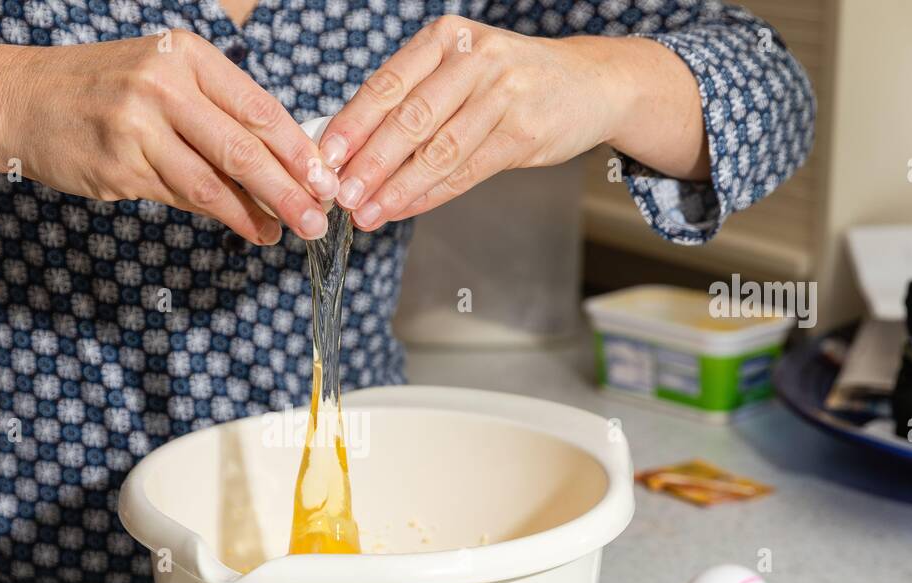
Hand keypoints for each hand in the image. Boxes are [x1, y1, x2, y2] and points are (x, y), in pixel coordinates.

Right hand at [7, 31, 339, 241]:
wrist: (23, 100)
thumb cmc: (107, 91)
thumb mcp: (164, 79)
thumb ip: (218, 115)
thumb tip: (284, 165)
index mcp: (185, 56)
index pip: (257, 107)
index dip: (297, 149)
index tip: (326, 180)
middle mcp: (162, 86)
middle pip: (241, 149)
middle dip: (288, 190)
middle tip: (317, 220)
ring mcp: (137, 128)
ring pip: (212, 182)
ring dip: (255, 214)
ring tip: (285, 233)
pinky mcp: (118, 168)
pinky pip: (180, 198)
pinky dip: (218, 216)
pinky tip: (245, 228)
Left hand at [319, 16, 701, 229]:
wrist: (589, 84)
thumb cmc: (509, 81)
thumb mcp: (458, 71)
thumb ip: (409, 101)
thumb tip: (347, 148)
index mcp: (445, 39)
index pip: (386, 85)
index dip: (351, 126)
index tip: (323, 158)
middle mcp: (474, 59)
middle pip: (408, 119)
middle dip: (368, 163)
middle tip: (340, 196)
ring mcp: (502, 93)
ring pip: (436, 150)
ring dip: (396, 188)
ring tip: (366, 213)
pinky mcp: (523, 131)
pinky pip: (465, 170)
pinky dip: (429, 195)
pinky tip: (402, 209)